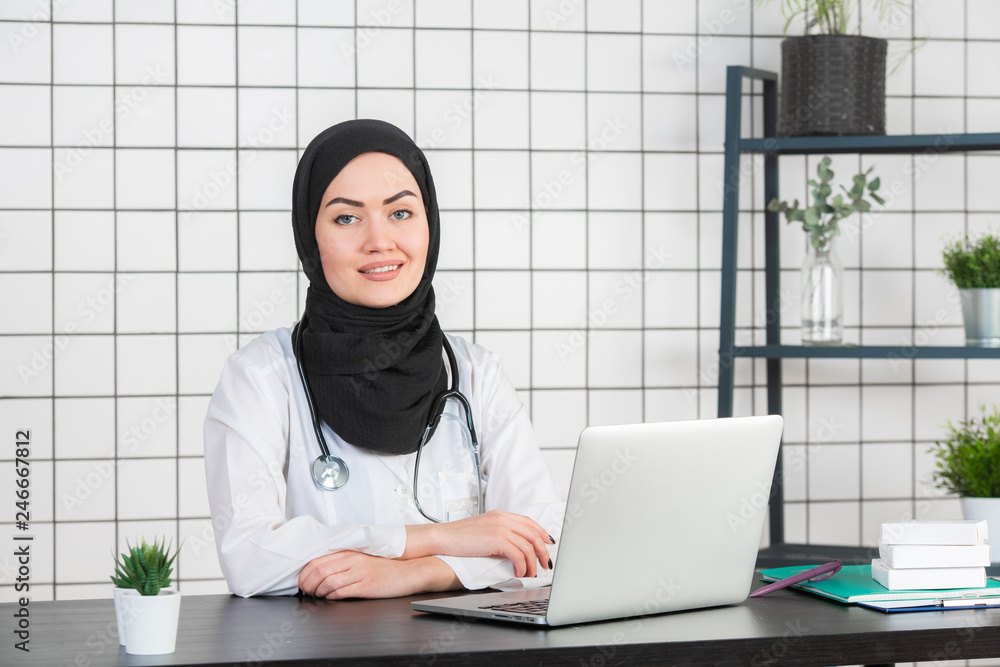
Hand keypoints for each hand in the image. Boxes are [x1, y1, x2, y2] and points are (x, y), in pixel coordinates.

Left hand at [298, 551, 458, 598]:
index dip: (305, 573)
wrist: (407, 573)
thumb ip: (343, 563)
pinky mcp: (364, 586)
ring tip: (317, 596)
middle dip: (307, 583)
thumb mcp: (361, 560)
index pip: (318, 560)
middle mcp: (352, 561)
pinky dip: (330, 596)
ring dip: (318, 591)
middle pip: (319, 570)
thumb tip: (321, 572)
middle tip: (305, 591)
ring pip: (327, 581)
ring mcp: (358, 573)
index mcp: (349, 553)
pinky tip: (330, 598)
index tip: (302, 582)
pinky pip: (341, 591)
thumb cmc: (384, 568)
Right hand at [405, 510, 554, 577]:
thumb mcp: (482, 529)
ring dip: (533, 562)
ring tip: (531, 573)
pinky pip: (518, 554)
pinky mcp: (496, 540)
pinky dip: (522, 565)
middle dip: (543, 550)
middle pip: (533, 533)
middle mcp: (502, 519)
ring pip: (528, 545)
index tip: (548, 542)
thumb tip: (511, 546)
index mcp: (500, 515)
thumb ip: (497, 532)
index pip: (528, 522)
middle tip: (546, 563)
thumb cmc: (458, 537)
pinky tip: (519, 573)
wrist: (443, 537)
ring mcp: (500, 528)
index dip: (541, 533)